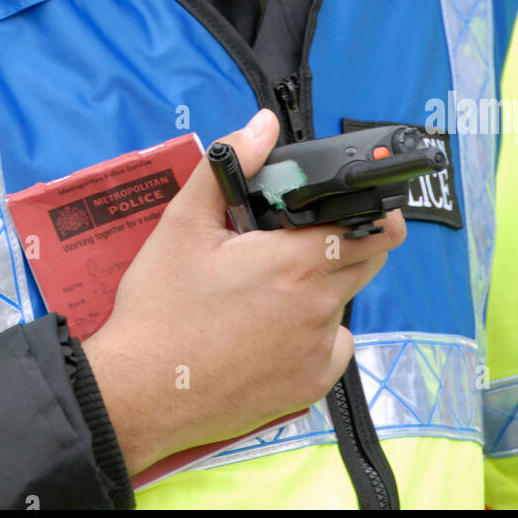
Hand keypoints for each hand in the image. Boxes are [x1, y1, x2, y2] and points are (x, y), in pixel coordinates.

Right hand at [82, 109, 405, 475]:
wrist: (140, 392)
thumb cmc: (160, 307)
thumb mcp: (184, 222)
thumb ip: (231, 164)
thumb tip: (263, 125)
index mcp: (297, 261)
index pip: (377, 229)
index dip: (374, 210)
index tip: (351, 202)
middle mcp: (319, 307)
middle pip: (367, 262)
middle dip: (346, 240)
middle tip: (297, 238)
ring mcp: (317, 351)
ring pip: (343, 302)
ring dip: (321, 285)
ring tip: (267, 286)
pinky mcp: (309, 387)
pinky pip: (331, 347)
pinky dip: (313, 332)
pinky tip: (270, 328)